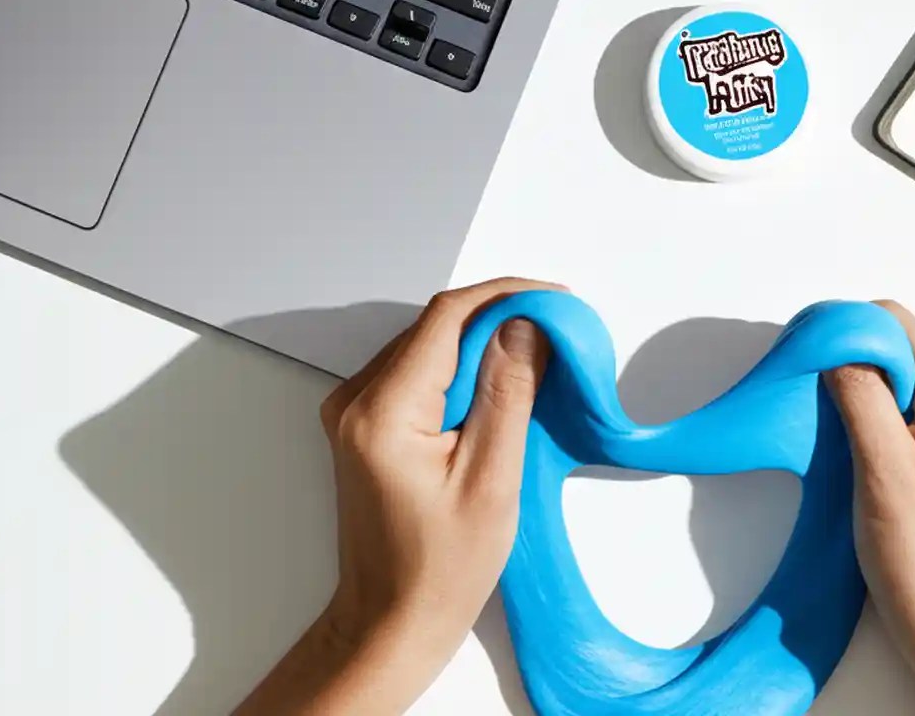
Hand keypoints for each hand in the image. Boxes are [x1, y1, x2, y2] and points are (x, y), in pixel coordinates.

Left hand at [237, 277, 562, 715]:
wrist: (391, 619)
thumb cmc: (443, 567)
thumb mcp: (491, 479)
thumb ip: (507, 393)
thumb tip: (526, 325)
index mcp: (383, 411)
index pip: (446, 318)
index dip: (506, 296)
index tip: (558, 299)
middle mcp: (355, 399)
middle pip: (435, 326)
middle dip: (500, 315)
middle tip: (561, 325)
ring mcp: (354, 410)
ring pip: (428, 344)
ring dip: (483, 339)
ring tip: (543, 349)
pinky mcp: (364, 424)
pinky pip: (418, 372)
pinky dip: (462, 366)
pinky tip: (502, 379)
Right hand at [827, 302, 914, 715]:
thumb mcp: (881, 473)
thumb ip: (859, 397)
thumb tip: (834, 345)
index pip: (897, 327)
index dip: (843, 336)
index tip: (800, 366)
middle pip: (900, 350)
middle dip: (850, 370)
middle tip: (812, 413)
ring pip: (902, 380)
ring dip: (861, 400)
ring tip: (839, 447)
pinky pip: (911, 410)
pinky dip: (876, 421)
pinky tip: (860, 457)